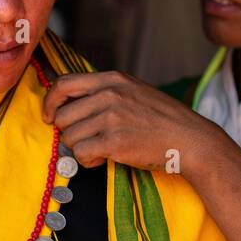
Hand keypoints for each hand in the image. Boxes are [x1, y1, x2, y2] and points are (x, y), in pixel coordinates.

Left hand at [42, 70, 218, 174]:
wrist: (190, 140)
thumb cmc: (162, 120)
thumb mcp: (133, 91)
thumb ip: (103, 92)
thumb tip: (68, 101)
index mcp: (112, 79)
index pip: (63, 84)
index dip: (50, 102)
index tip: (50, 117)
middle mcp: (109, 94)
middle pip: (61, 115)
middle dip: (68, 132)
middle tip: (87, 140)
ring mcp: (111, 118)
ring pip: (69, 137)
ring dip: (80, 148)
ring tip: (100, 149)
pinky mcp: (114, 142)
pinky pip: (80, 154)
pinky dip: (88, 161)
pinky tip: (103, 159)